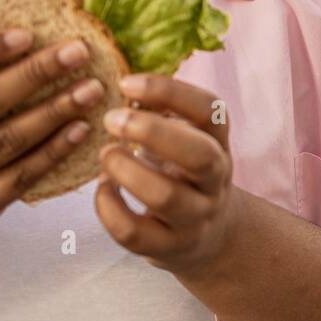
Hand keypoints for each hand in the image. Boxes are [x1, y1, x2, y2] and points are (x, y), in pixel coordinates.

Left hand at [95, 73, 237, 278]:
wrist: (209, 238)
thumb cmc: (184, 174)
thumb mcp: (187, 138)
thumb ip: (163, 110)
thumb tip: (116, 71)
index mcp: (218, 141)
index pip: (210, 110)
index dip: (169, 92)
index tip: (126, 83)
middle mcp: (215, 179)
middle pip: (198, 155)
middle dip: (152, 133)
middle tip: (111, 120)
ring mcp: (196, 216)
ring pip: (166, 196)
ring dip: (126, 170)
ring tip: (105, 155)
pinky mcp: (170, 248)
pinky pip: (135, 232)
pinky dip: (109, 208)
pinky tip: (102, 189)